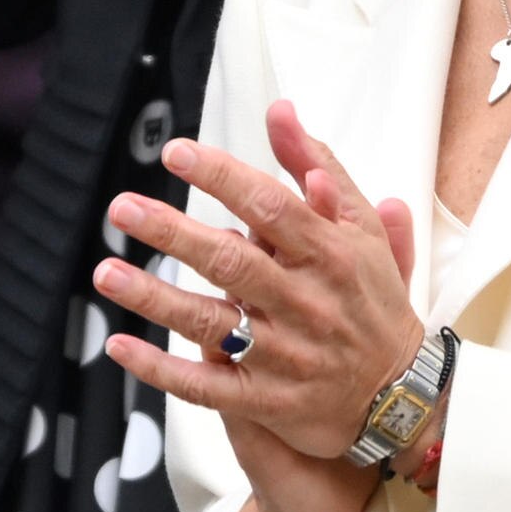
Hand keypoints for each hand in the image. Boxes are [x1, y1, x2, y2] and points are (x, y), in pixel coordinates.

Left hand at [94, 96, 426, 511]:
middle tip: (123, 208)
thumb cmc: (372, 300)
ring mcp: (285, 355)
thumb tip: (280, 111)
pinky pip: (206, 386)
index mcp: (330, 256)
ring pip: (212, 323)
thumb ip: (319, 168)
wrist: (405, 397)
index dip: (223, 178)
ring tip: (105, 273)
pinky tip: (119, 347)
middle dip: (174, 234)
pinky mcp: (268, 400)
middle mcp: (306, 303)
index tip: (175, 153)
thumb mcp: (361, 231)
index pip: (272, 208)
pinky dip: (160, 369)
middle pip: (233, 262)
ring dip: (154, 298)